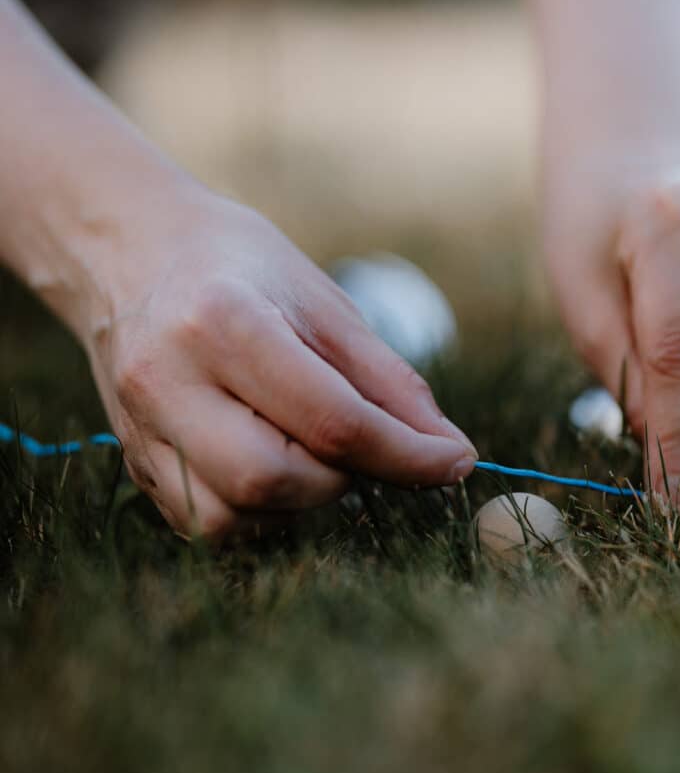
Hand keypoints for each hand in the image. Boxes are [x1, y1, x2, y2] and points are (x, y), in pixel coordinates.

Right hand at [81, 193, 475, 539]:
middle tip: (361, 443)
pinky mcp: (134, 461)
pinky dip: (261, 509)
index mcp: (223, 322)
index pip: (330, 419)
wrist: (132, 250)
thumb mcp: (326, 304)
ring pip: (234, 515)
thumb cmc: (243, 268)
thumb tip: (450, 452)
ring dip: (300, 500)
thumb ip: (390, 383)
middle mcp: (167, 379)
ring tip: (311, 447)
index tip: (454, 462)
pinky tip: (276, 461)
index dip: (406, 455)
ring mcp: (140, 426)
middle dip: (341, 478)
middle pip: (270, 478)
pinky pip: (208, 522)